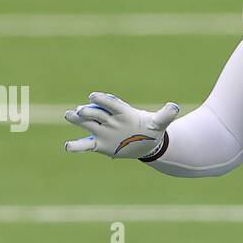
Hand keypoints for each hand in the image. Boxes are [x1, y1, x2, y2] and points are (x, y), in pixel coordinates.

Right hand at [64, 93, 178, 158]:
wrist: (146, 143)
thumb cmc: (151, 129)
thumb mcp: (159, 123)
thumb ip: (165, 115)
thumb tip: (174, 107)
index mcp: (122, 111)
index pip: (110, 104)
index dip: (102, 100)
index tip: (93, 96)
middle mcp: (109, 119)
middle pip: (96, 113)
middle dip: (88, 111)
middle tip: (80, 110)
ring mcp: (102, 131)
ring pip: (87, 124)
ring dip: (77, 120)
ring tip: (69, 115)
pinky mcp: (99, 144)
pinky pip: (86, 145)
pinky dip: (77, 146)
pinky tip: (67, 147)